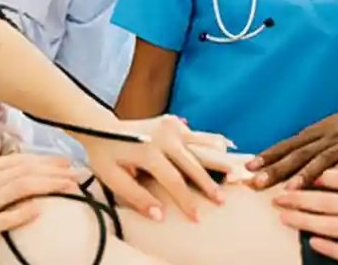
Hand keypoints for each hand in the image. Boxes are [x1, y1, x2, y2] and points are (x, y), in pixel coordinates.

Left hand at [81, 114, 232, 222]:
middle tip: (223, 199)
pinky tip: (227, 147)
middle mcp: (164, 136)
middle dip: (209, 184)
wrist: (101, 126)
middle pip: (194, 163)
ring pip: (201, 144)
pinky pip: (197, 134)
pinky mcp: (173, 121)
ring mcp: (171, 126)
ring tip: (235, 170)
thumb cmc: (106, 156)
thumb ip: (137, 197)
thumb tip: (159, 215)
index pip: (174, 180)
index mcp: (148, 151)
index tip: (197, 217)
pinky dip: (213, 141)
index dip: (187, 200)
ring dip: (219, 158)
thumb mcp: (113, 178)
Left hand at [248, 100, 337, 189]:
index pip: (290, 144)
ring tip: (289, 189)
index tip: (249, 168)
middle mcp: (332, 136)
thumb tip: (292, 157)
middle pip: (300, 154)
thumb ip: (317, 142)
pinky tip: (334, 183)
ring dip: (305, 175)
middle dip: (277, 169)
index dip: (269, 156)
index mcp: (322, 130)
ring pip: (324, 161)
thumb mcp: (337, 126)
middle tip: (257, 182)